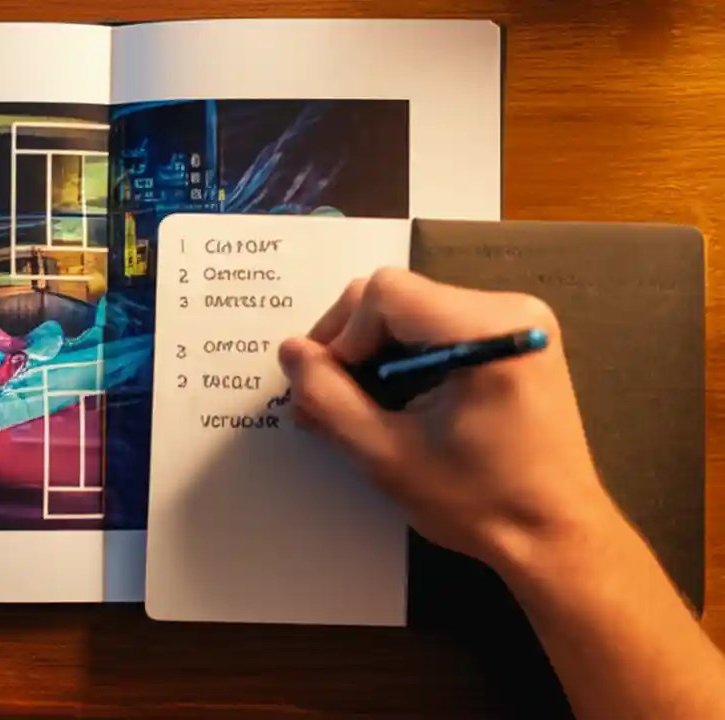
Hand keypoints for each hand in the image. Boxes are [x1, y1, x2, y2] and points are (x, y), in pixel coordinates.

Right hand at [278, 268, 613, 571]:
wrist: (555, 536)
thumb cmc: (479, 503)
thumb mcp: (387, 455)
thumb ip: (329, 397)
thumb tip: (290, 351)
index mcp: (487, 329)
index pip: (385, 294)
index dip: (342, 336)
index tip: (329, 390)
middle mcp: (509, 308)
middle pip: (396, 296)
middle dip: (351, 345)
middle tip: (325, 401)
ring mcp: (516, 320)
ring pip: (410, 310)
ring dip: (373, 354)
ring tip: (354, 409)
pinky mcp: (512, 339)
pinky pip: (435, 326)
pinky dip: (402, 358)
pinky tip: (391, 403)